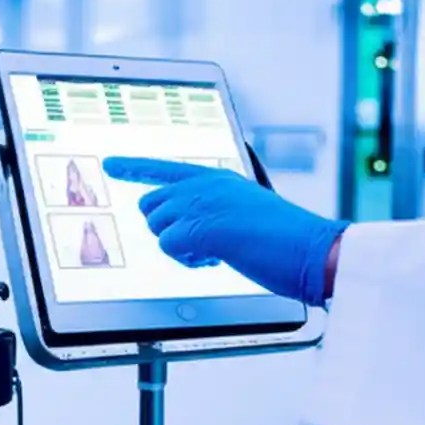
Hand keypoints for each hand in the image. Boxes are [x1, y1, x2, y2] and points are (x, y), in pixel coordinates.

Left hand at [103, 157, 348, 305]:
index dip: (135, 168)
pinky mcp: (202, 226)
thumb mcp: (245, 213)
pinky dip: (187, 260)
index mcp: (218, 178)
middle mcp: (206, 185)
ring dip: (180, 248)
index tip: (111, 164)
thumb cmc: (286, 239)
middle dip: (166, 229)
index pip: (166, 169)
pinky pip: (169, 246)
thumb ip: (214, 213)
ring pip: (158, 227)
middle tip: (198, 246)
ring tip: (217, 252)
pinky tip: (216, 259)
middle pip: (153, 205)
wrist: (313, 249)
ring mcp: (203, 203)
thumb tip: (183, 230)